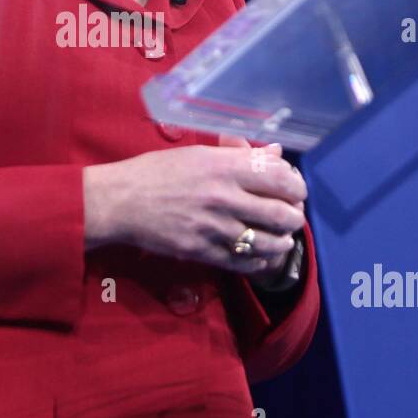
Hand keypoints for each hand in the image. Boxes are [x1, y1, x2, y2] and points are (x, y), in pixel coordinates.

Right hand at [85, 137, 306, 271]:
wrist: (120, 201)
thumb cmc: (157, 171)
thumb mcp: (199, 154)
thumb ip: (241, 157)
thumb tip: (277, 155)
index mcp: (224, 166)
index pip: (281, 178)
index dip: (296, 186)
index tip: (295, 190)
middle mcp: (223, 196)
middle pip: (281, 213)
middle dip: (294, 217)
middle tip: (291, 216)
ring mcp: (213, 227)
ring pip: (268, 242)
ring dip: (282, 242)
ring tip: (281, 238)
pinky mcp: (202, 251)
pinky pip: (244, 262)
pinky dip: (259, 261)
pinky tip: (260, 256)